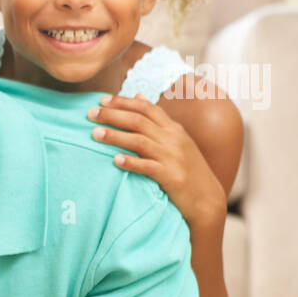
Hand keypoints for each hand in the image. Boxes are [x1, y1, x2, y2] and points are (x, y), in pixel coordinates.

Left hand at [88, 94, 226, 225]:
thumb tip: (139, 97)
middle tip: (90, 114)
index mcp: (173, 129)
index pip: (146, 108)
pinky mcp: (171, 177)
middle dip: (113, 115)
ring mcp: (173, 158)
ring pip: (140, 141)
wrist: (207, 199)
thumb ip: (158, 120)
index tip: (101, 100)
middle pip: (139, 121)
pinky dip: (131, 163)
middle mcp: (173, 139)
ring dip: (116, 136)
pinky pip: (148, 167)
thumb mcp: (176, 140)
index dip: (123, 102)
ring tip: (95, 134)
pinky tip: (115, 161)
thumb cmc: (187, 169)